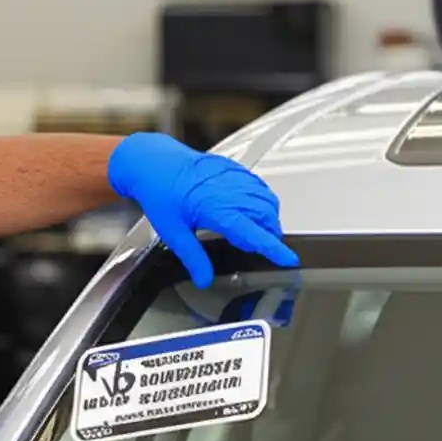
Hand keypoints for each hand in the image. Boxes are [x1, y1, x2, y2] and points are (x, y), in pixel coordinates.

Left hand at [108, 132, 298, 287]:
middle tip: (261, 248)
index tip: (288, 259)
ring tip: (255, 230)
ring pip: (267, 200)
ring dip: (268, 217)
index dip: (273, 248)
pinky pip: (259, 185)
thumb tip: (203, 278)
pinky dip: (262, 199)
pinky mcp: (234, 169)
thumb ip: (192, 257)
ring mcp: (234, 178)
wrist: (152, 162)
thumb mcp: (172, 232)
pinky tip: (250, 208)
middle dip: (270, 235)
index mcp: (217, 209)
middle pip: (267, 217)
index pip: (254, 233)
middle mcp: (231, 191)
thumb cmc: (159, 191)